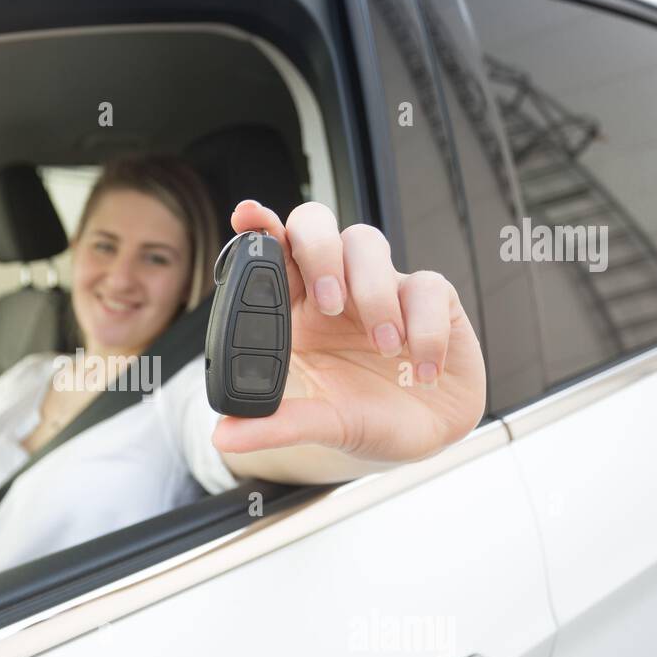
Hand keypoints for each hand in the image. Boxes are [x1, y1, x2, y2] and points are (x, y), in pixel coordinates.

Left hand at [213, 201, 485, 462]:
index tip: (247, 214)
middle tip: (329, 303)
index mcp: (297, 309)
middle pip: (316, 226)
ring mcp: (384, 287)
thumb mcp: (321, 425)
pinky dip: (424, 329)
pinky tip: (421, 370)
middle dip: (318, 251)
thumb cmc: (364, 419)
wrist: (424, 441)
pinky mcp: (433, 299)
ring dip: (373, 294)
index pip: (273, 255)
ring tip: (383, 348)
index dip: (260, 227)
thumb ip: (276, 426)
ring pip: (367, 243)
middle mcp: (337, 287)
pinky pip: (427, 285)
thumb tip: (224, 438)